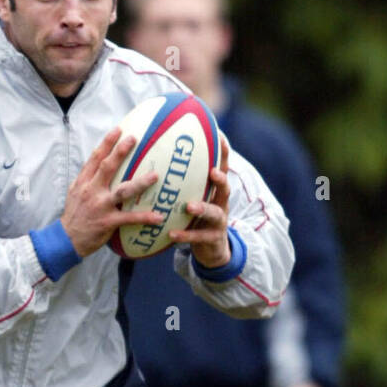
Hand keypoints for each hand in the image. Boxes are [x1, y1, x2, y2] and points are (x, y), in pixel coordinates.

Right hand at [61, 127, 163, 257]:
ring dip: (139, 183)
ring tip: (154, 176)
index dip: (107, 143)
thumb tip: (100, 163)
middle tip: (134, 139)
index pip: (95, 158)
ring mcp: (100, 206)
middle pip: (107, 168)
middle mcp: (92, 191)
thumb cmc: (74, 215)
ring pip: (122, 191)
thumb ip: (88, 178)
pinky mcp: (108, 222)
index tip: (118, 129)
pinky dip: (144, 217)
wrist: (67, 239)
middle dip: (120, 152)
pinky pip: (129, 218)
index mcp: (84, 182)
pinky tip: (158, 217)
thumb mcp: (75, 192)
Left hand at [168, 134, 231, 268]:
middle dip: (221, 179)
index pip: (222, 169)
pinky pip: (198, 238)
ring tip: (189, 207)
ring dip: (202, 208)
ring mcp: (218, 223)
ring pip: (214, 213)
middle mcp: (221, 205)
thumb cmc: (198, 219)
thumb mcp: (195, 199)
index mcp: (216, 192)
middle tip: (212, 172)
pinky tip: (171, 234)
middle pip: (225, 189)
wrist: (212, 250)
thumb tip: (161, 160)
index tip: (220, 136)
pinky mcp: (212, 240)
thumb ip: (184, 183)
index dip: (223, 153)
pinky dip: (185, 236)